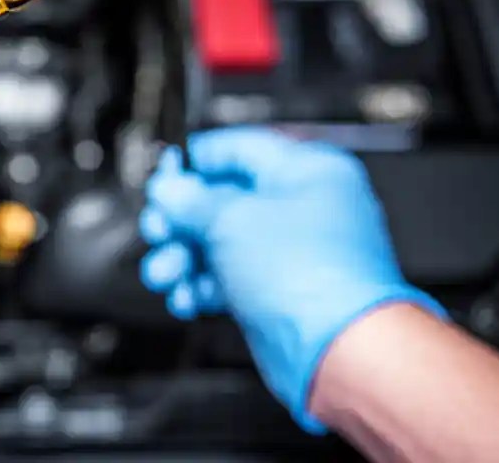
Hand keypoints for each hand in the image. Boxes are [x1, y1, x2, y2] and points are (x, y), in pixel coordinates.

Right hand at [138, 127, 443, 432]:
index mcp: (307, 171)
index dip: (194, 162)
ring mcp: (293, 253)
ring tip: (165, 273)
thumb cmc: (313, 277)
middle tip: (159, 231)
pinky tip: (186, 297)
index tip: (163, 178)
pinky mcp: (280, 293)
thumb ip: (191, 199)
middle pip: (223, 200)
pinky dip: (202, 288)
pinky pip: (229, 281)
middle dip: (181, 221)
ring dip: (184, 259)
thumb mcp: (232, 219)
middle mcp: (305, 208)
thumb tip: (169, 189)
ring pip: (221, 244)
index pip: (238, 149)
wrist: (340, 350)